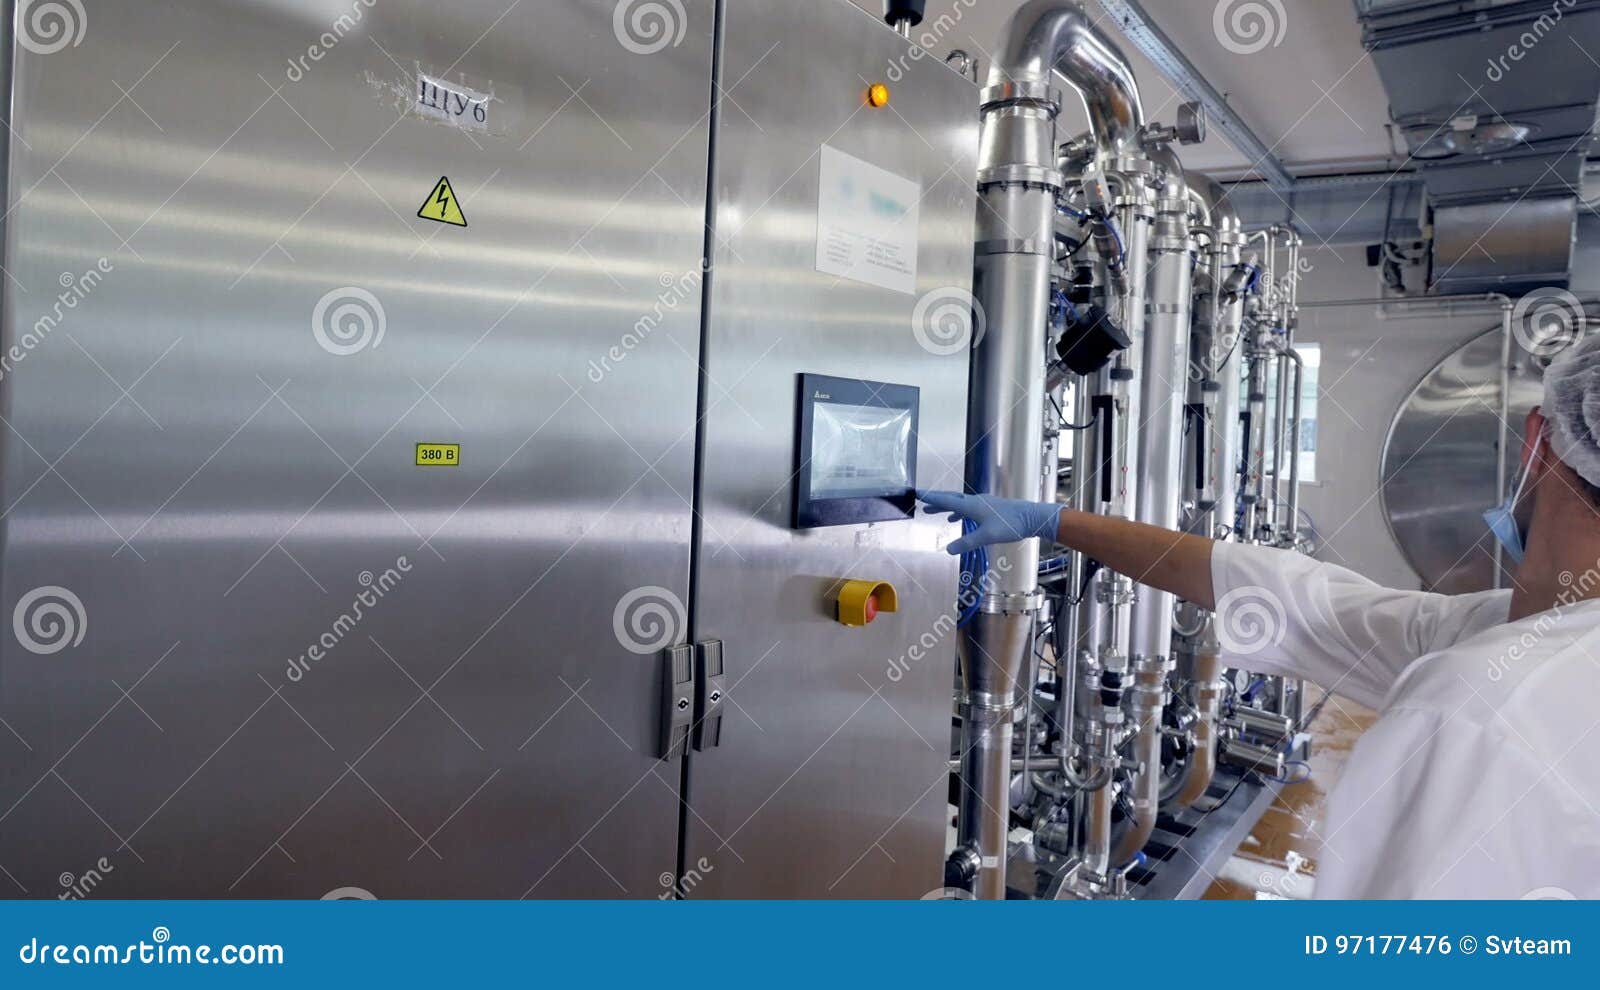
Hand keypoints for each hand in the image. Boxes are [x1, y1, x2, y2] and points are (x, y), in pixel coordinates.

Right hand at [919, 490, 1063, 554]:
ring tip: (933, 511)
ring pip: (959, 503)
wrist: (1032, 517)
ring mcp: (983, 503)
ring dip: (945, 506)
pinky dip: (958, 511)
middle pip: (951, 499)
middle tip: (921, 501)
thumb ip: (967, 542)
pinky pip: (968, 507)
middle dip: (935, 500)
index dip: (931, 498)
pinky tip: (957, 518)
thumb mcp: (987, 536)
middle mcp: (975, 501)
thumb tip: (948, 549)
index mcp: (971, 505)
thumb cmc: (1011, 524)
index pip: (946, 501)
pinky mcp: (990, 508)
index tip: (917, 493)